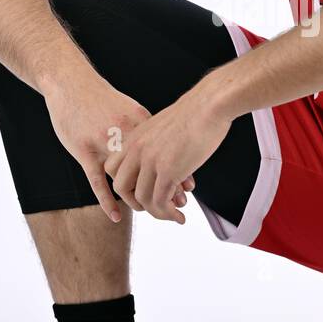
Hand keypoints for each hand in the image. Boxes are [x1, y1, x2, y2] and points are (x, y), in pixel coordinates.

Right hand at [43, 70, 194, 222]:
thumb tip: (168, 146)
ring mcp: (102, 142)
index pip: (163, 152)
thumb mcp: (130, 109)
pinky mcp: (83, 150)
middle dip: (165, 186)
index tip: (189, 187)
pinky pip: (97, 181)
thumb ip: (146, 129)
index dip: (177, 171)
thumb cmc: (102, 99)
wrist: (71, 82)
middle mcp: (124, 132)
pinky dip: (108, 200)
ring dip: (139, 196)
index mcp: (139, 121)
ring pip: (124, 177)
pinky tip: (117, 216)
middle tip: (179, 204)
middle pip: (148, 166)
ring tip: (153, 210)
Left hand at [103, 82, 230, 224]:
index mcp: (134, 138)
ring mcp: (151, 161)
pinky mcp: (168, 171)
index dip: (125, 184)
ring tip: (174, 214)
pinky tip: (180, 215)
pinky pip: (161, 201)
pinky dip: (169, 214)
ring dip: (158, 213)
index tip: (141, 190)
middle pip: (121, 187)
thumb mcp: (163, 126)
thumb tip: (161, 159)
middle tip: (154, 206)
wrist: (209, 106)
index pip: (113, 168)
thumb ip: (154, 143)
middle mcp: (137, 150)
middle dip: (136, 203)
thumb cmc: (194, 113)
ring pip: (143, 199)